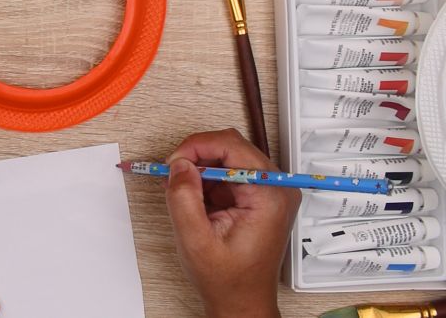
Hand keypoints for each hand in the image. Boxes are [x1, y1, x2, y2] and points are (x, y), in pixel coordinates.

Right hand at [164, 129, 300, 317]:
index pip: (232, 146)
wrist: (241, 302)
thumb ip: (183, 198)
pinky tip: (194, 201)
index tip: (173, 162)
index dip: (196, 147)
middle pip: (231, 148)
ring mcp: (268, 192)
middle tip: (172, 175)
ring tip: (181, 193)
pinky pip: (227, 174)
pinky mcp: (257, 197)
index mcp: (269, 195)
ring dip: (199, 170)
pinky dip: (205, 182)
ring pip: (227, 158)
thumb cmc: (227, 280)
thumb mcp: (195, 240)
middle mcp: (276, 188)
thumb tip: (178, 165)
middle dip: (196, 157)